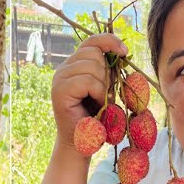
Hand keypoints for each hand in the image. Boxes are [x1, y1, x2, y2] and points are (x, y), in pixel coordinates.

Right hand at [50, 34, 128, 154]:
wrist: (82, 142)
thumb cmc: (97, 116)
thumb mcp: (106, 87)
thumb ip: (109, 69)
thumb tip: (123, 51)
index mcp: (74, 64)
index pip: (91, 41)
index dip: (109, 41)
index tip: (125, 52)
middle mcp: (63, 68)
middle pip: (94, 53)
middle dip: (107, 72)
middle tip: (105, 93)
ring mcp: (59, 78)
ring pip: (92, 66)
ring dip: (103, 85)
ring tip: (99, 100)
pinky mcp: (59, 90)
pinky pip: (88, 81)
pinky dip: (98, 93)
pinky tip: (95, 104)